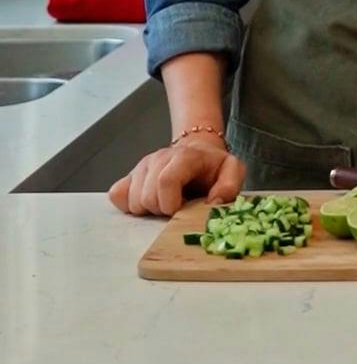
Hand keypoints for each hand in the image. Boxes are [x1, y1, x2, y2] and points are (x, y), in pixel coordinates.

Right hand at [108, 133, 245, 217]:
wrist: (197, 154)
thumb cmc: (213, 167)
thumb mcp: (232, 171)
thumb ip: (230, 185)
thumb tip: (214, 202)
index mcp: (184, 157)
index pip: (165, 181)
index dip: (171, 203)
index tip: (181, 209)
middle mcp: (158, 158)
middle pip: (147, 196)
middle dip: (163, 210)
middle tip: (178, 206)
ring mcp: (141, 167)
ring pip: (133, 200)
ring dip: (150, 209)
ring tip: (167, 201)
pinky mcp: (129, 176)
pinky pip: (117, 196)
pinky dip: (131, 205)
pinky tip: (151, 200)